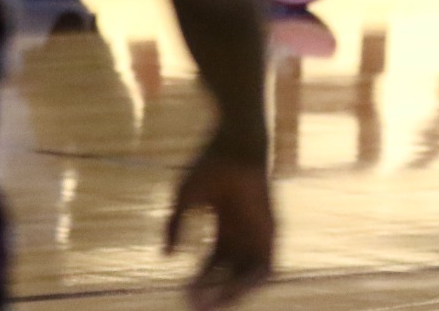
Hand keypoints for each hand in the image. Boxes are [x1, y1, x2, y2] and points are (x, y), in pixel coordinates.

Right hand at [166, 146, 272, 310]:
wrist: (237, 143)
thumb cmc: (210, 164)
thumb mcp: (184, 199)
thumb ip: (173, 226)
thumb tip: (166, 257)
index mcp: (224, 226)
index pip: (211, 265)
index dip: (197, 282)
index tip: (182, 295)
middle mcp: (243, 233)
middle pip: (228, 275)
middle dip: (212, 293)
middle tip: (194, 307)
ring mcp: (258, 232)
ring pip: (247, 275)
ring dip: (231, 294)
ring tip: (211, 304)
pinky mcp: (271, 230)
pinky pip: (268, 267)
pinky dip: (251, 283)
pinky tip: (233, 292)